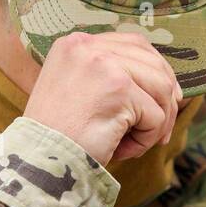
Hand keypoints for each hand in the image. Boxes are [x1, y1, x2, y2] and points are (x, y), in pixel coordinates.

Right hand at [24, 32, 180, 166]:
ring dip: (157, 122)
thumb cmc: (59, 136)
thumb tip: (165, 82)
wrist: (38, 162)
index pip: (134, 44)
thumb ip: (108, 76)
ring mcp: (104, 65)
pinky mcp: (119, 89)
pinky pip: (155, 116)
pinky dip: (147, 139)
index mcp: (75, 44)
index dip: (157, 72)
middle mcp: (88, 47)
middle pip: (154, 63)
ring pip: (161, 88)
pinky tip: (124, 150)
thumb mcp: (76, 92)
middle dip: (165, 100)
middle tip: (162, 131)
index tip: (166, 100)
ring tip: (135, 144)